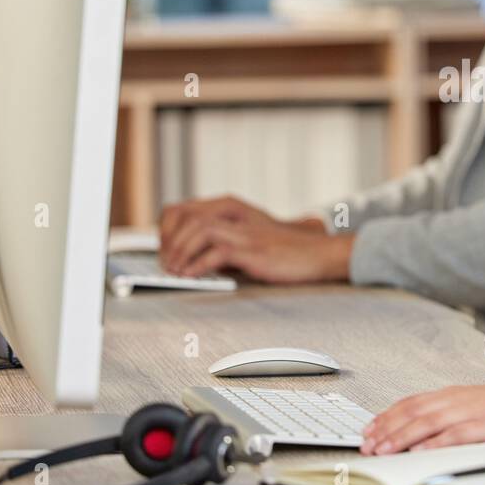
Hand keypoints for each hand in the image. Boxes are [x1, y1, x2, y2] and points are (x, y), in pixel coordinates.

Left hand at [158, 195, 349, 282]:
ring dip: (180, 251)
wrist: (319, 254)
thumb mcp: (250, 240)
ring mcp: (245, 232)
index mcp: (232, 210)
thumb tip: (194, 259)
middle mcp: (236, 217)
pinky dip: (199, 265)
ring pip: (199, 229)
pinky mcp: (254, 250)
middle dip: (169, 241)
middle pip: (187, 216)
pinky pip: (218, 252)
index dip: (168, 229)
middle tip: (165, 263)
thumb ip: (224, 242)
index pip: (185, 208)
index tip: (164, 249)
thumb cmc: (287, 251)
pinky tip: (193, 276)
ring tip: (175, 270)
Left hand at [360, 381, 484, 454]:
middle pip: (413, 412)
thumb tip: (416, 430)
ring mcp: (471, 411)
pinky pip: (456, 434)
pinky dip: (436, 443)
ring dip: (402, 437)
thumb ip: (447, 413)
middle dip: (387, 429)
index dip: (386, 416)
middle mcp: (457, 399)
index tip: (369, 429)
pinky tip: (420, 451)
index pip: (411, 402)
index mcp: (452, 393)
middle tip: (368, 444)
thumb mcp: (471, 404)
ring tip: (384, 449)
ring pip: (428, 423)